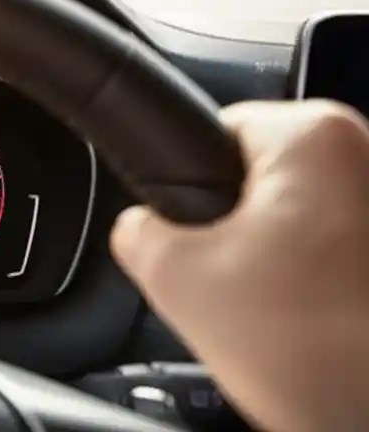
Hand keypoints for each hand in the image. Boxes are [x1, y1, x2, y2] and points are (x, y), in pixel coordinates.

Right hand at [112, 100, 368, 431]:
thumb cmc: (316, 351)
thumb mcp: (177, 281)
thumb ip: (137, 231)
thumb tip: (139, 228)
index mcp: (314, 136)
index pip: (213, 130)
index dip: (187, 189)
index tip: (195, 235)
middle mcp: (367, 153)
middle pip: (260, 178)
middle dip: (237, 231)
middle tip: (234, 285)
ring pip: (302, 219)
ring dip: (281, 259)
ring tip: (278, 311)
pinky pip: (337, 251)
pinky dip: (319, 282)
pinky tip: (311, 324)